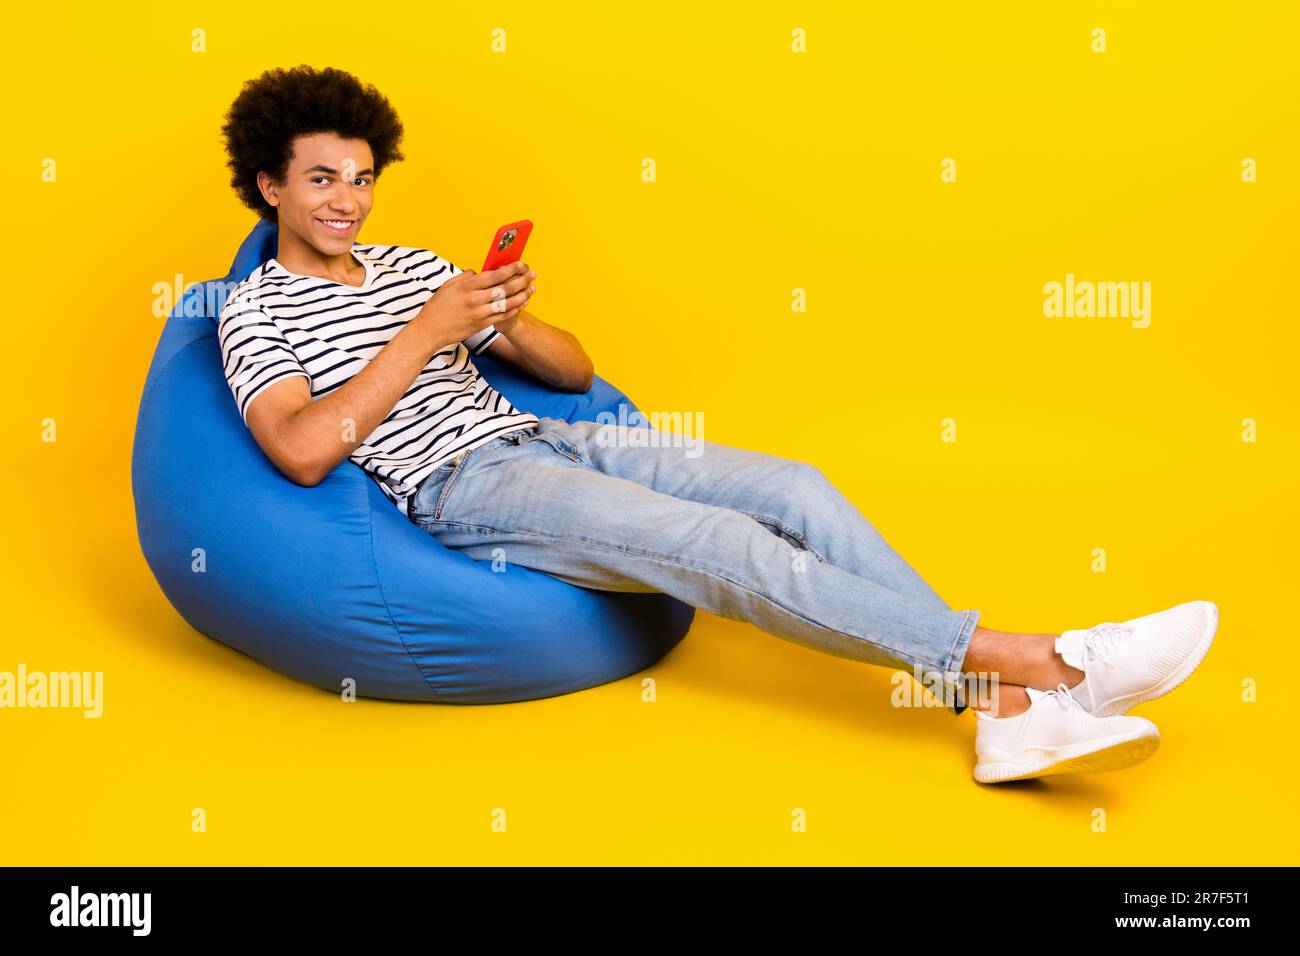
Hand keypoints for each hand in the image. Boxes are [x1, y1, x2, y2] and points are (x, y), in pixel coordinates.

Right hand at [412, 261, 534, 355]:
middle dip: (521, 280)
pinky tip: (522, 303)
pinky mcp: (481, 325)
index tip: (521, 264)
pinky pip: (503, 316)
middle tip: (531, 275)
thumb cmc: (437, 307)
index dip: (511, 269)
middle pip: (504, 289)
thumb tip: (480, 272)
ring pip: (507, 303)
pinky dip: (515, 309)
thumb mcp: (448, 286)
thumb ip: (466, 277)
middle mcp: (474, 299)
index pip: (494, 275)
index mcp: (466, 286)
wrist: (430, 330)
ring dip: (522, 295)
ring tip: (531, 289)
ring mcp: (479, 314)